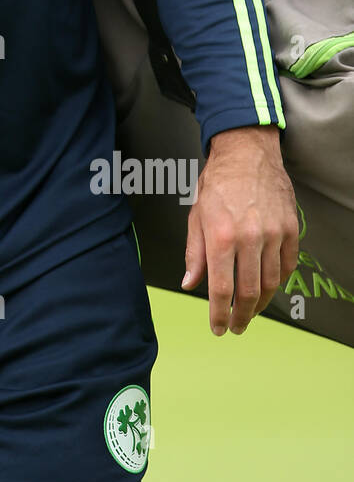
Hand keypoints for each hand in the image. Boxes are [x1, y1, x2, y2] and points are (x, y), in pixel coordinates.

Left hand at [181, 125, 298, 336]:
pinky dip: (277, 281)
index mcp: (221, 236)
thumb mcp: (196, 216)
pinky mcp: (290, 229)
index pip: (221, 289)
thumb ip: (194, 254)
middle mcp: (249, 238)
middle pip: (249, 292)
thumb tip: (190, 284)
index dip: (219, 314)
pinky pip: (287, 265)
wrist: (247, 154)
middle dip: (242, 316)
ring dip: (261, 304)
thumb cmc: (217, 183)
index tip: (218, 327)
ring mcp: (273, 234)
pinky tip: (267, 287)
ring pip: (271, 283)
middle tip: (236, 327)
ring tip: (251, 311)